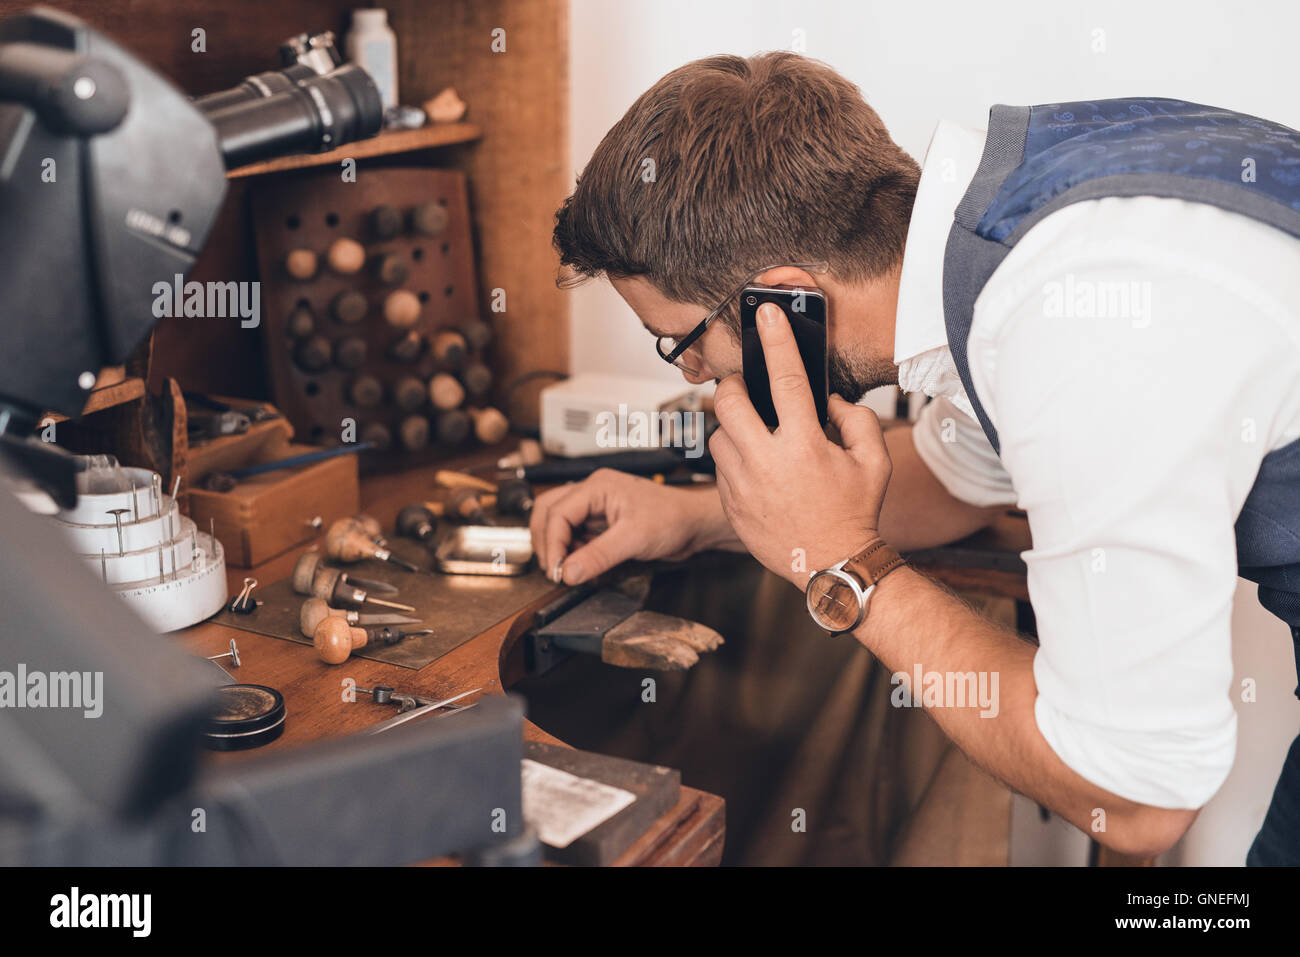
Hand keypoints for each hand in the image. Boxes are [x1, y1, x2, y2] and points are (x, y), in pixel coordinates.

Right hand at [529, 468, 722, 584]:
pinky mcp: (601, 522)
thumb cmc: (672, 519)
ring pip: (558, 522)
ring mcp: (596, 507)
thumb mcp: (633, 539)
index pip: (557, 513)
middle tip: (553, 570)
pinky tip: (580, 565)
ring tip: (565, 569)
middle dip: (545, 542)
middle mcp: (592, 493)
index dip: (552, 544)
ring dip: (556, 546)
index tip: (556, 571)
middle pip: (548, 512)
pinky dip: (571, 550)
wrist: (694, 524)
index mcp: (597, 486)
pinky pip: (575, 534)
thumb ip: (598, 556)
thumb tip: (568, 572)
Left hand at [710, 302, 891, 587]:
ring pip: (717, 436)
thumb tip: (828, 400)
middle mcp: (766, 462)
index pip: (785, 379)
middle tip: (744, 388)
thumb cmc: (854, 513)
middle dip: (732, 386)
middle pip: (728, 402)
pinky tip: (754, 467)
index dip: (777, 341)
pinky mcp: (730, 505)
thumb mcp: (873, 462)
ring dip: (731, 428)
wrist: (833, 565)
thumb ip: (856, 420)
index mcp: (804, 445)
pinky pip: (719, 469)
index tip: (767, 316)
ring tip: (754, 434)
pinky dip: (732, 460)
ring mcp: (743, 486)